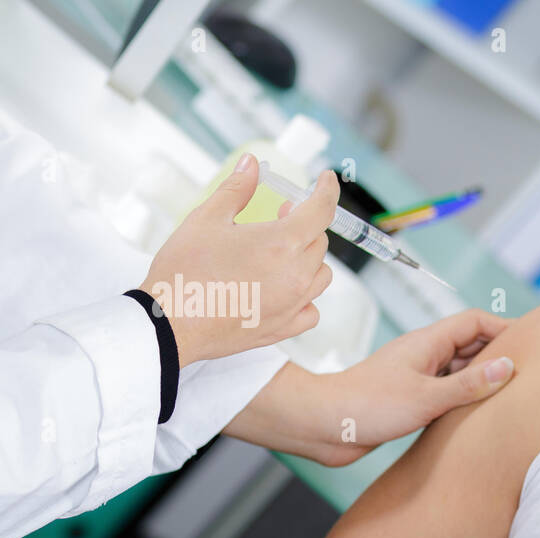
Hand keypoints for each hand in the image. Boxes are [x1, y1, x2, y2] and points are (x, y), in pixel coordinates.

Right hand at [139, 152, 336, 366]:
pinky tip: (285, 288)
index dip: (326, 190)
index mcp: (281, 243)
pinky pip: (311, 309)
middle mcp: (296, 275)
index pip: (321, 210)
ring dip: (307, 258)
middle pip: (318, 242)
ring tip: (279, 252)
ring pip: (320, 275)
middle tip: (279, 216)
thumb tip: (251, 164)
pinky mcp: (285, 328)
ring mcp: (293, 304)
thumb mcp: (207, 219)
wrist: (170, 322)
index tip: (325, 180)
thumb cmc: (184, 270)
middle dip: (304, 224)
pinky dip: (305, 296)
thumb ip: (236, 189)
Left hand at [316, 308, 515, 465]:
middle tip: (529, 368)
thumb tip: (508, 367)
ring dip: (482, 377)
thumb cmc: (367, 406)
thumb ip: (469, 384)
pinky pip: (447, 391)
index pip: (474, 322)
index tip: (531, 341)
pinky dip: (466, 397)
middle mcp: (424, 355)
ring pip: (459, 369)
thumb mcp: (427, 397)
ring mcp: (417, 376)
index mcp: (427, 343)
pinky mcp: (410, 398)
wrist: (324, 426)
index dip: (504, 327)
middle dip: (498, 352)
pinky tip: (478, 414)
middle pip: (470, 343)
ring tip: (511, 392)